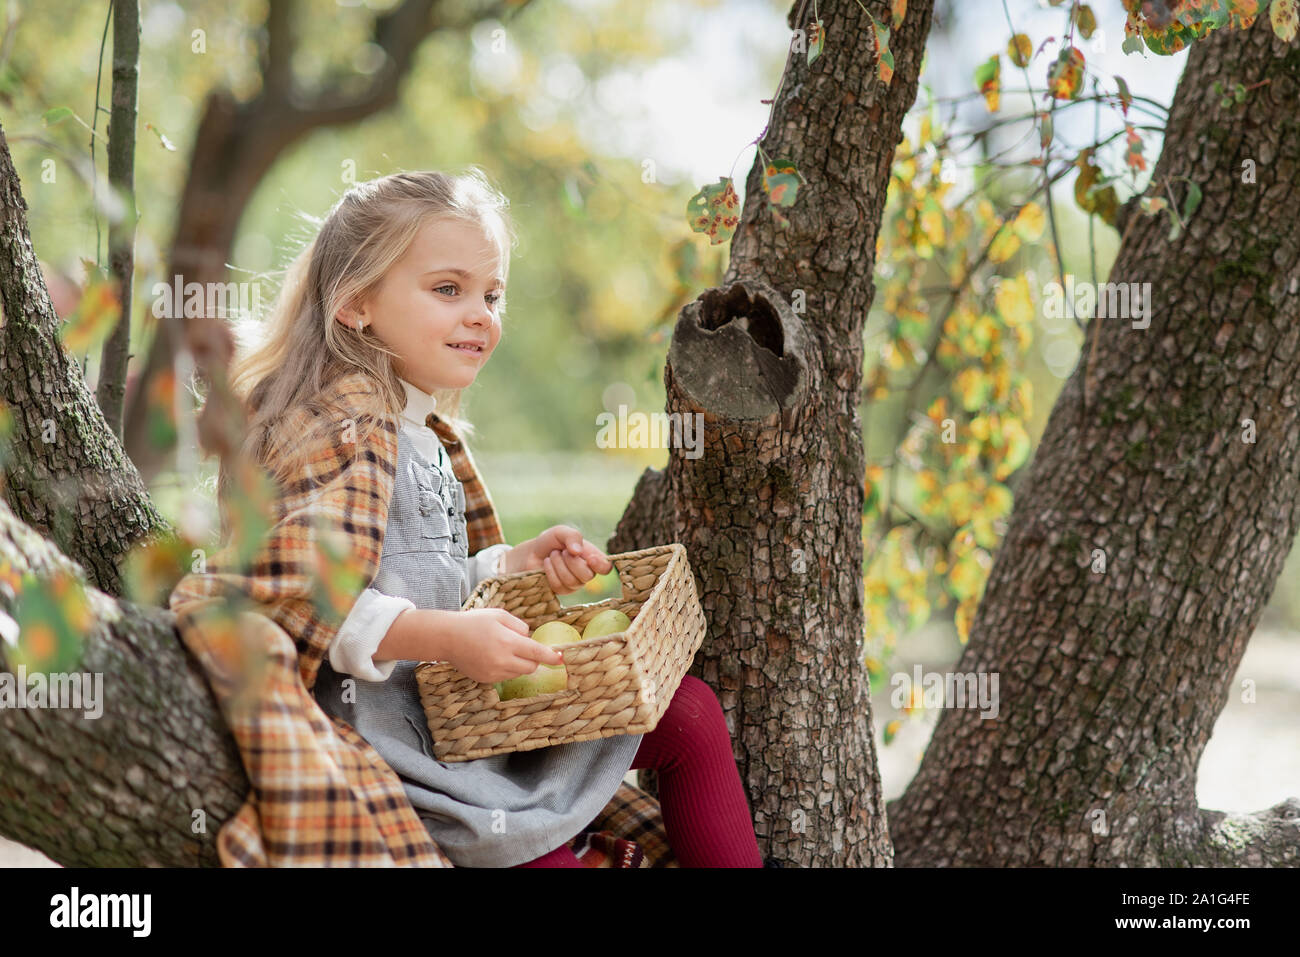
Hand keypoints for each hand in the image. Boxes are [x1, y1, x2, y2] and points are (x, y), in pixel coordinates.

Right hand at [441, 608, 564, 683]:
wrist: (447, 637)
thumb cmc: (475, 622)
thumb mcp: (500, 615)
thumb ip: (519, 626)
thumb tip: (529, 638)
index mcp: (508, 642)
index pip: (537, 653)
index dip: (552, 657)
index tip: (561, 659)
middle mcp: (502, 661)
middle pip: (531, 667)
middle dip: (533, 659)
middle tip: (524, 647)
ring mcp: (493, 673)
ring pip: (518, 673)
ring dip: (519, 663)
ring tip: (503, 648)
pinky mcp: (486, 680)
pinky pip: (505, 676)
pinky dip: (506, 668)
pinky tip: (493, 656)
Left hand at [505, 525, 612, 594]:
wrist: (530, 553)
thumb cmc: (549, 542)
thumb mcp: (560, 532)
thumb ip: (572, 536)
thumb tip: (578, 551)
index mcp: (591, 557)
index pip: (606, 567)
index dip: (601, 565)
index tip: (590, 558)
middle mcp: (586, 572)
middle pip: (587, 576)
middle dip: (571, 562)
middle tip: (561, 551)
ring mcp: (574, 583)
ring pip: (572, 582)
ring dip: (558, 565)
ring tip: (552, 556)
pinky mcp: (562, 591)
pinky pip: (559, 586)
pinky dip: (551, 572)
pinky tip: (547, 564)